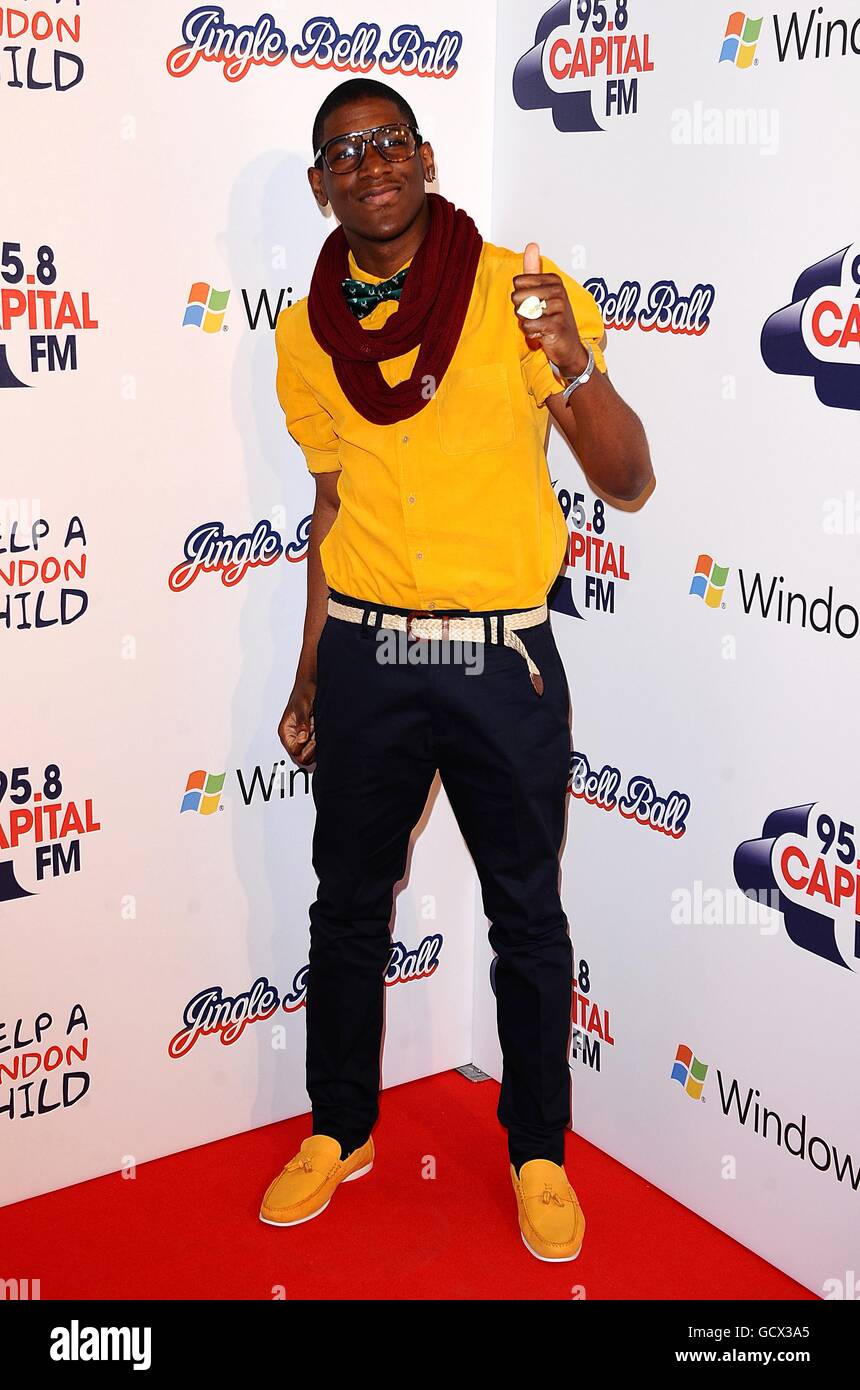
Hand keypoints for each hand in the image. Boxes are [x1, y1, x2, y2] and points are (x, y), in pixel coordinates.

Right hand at [278, 674, 316, 765]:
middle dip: (313, 747)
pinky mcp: (311, 735)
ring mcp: (302, 736)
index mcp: (285, 731)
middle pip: (302, 756)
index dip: (306, 747)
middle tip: (318, 732)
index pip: (295, 752)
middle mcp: (292, 736)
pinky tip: (323, 728)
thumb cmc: (304, 690)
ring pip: (311, 753)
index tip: (313, 735)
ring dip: (318, 743)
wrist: (312, 683)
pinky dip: (323, 740)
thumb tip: (302, 738)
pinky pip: (317, 746)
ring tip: (320, 727)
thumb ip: (302, 723)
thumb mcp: (302, 705)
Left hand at [511, 242, 587, 377]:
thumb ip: (533, 269)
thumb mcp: (543, 292)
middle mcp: (558, 290)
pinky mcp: (556, 325)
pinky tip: (542, 334)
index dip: (521, 297)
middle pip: (517, 297)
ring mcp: (559, 307)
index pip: (518, 283)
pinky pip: (528, 326)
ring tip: (540, 324)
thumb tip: (532, 245)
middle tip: (537, 317)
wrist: (568, 347)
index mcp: (553, 280)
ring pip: (522, 312)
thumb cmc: (553, 319)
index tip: (535, 303)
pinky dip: (531, 334)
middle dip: (521, 311)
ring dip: (526, 323)